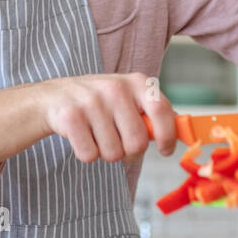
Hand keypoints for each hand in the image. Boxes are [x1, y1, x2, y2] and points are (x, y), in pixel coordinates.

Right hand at [37, 73, 176, 162]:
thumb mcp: (128, 97)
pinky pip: (89, 155)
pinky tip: (81, 137)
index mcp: (136, 82)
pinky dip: (86, 154)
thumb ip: (152, 111)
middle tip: (119, 144)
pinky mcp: (70, 117)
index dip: (168, 136)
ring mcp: (91, 101)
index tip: (165, 150)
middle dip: (129, 152)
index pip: (162, 111)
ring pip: (112, 153)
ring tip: (96, 135)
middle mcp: (115, 88)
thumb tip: (184, 130)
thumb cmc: (98, 102)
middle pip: (136, 142)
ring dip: (105, 153)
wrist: (52, 97)